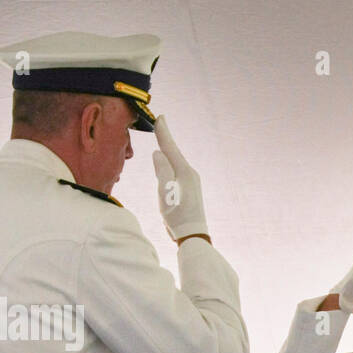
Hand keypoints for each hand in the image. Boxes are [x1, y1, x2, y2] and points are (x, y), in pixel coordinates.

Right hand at [152, 115, 208, 241]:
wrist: (193, 235)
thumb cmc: (178, 215)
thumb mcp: (166, 192)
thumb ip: (162, 170)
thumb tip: (159, 153)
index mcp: (184, 171)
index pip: (170, 147)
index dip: (164, 132)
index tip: (160, 117)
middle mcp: (190, 173)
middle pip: (174, 152)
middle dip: (166, 138)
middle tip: (160, 122)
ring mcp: (192, 181)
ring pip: (176, 161)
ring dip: (168, 149)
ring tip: (163, 137)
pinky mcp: (190, 189)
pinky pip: (177, 170)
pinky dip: (171, 161)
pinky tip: (169, 162)